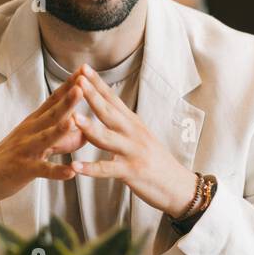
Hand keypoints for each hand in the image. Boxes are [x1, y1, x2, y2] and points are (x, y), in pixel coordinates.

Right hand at [0, 76, 88, 216]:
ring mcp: (25, 150)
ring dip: (60, 130)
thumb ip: (61, 139)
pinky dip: (57, 172)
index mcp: (33, 122)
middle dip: (67, 100)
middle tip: (82, 84)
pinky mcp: (23, 170)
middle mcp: (29, 132)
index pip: (53, 100)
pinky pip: (42, 170)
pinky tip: (71, 172)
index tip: (83, 70)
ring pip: (45, 138)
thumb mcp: (37, 145)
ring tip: (74, 121)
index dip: (68, 85)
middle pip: (51, 114)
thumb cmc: (12, 159)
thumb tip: (85, 133)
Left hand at [68, 64, 195, 216]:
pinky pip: (108, 170)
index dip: (98, 84)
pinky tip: (75, 167)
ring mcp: (133, 152)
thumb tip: (108, 108)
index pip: (113, 99)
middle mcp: (134, 134)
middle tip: (78, 80)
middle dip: (92, 96)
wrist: (180, 186)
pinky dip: (91, 169)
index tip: (83, 68)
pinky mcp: (132, 172)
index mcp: (134, 124)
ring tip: (74, 118)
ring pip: (108, 138)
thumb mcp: (142, 137)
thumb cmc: (157, 162)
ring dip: (90, 128)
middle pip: (109, 112)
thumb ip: (124, 124)